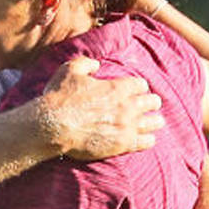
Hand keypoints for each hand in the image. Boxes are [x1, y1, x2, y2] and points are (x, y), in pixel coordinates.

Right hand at [39, 57, 163, 160]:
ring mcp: (127, 126)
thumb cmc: (60, 98)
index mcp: (117, 87)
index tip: (134, 91)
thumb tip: (95, 65)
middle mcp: (127, 106)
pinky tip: (145, 139)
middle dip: (150, 103)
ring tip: (151, 123)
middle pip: (153, 102)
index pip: (141, 85)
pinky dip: (148, 139)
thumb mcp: (69, 70)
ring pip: (155, 122)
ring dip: (153, 121)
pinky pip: (147, 142)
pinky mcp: (123, 144)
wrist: (53, 126)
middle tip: (146, 106)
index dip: (138, 87)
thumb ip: (85, 63)